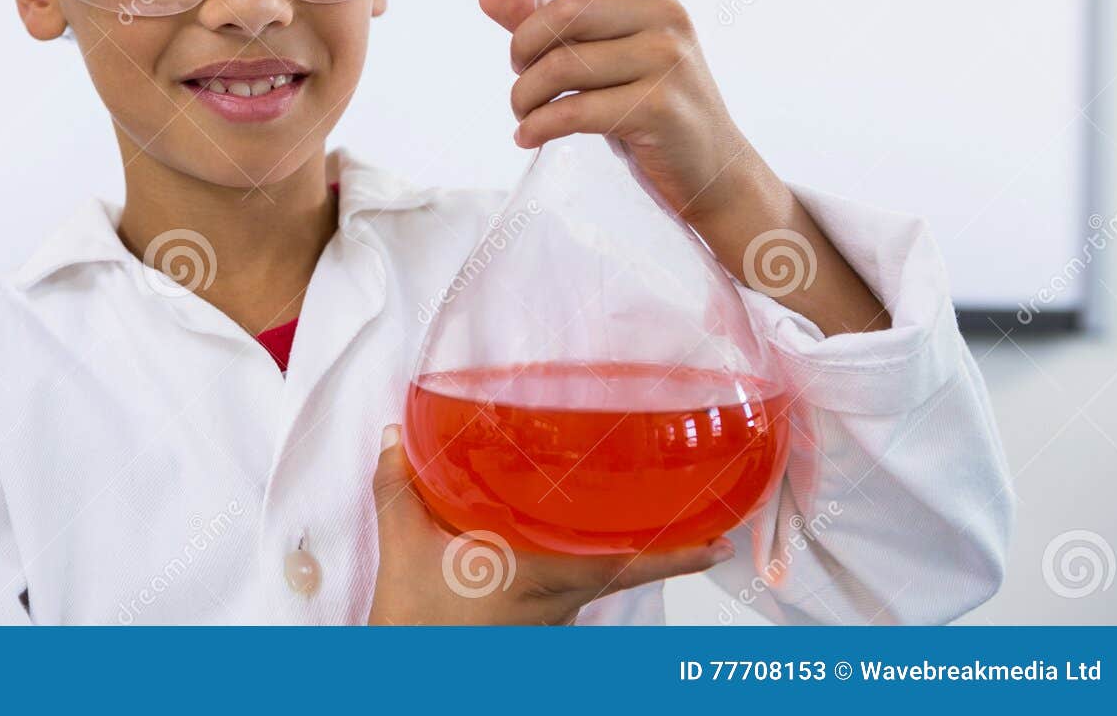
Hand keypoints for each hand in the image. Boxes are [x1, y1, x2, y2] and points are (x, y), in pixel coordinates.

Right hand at [367, 425, 732, 624]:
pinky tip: (556, 547)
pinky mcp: (531, 632)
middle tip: (693, 518)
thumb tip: (397, 432)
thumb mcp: (404, 549)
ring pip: (593, 581)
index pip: (628, 563)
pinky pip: (567, 592)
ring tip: (623, 514)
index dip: (678, 553)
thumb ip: (401, 486)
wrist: (404, 683)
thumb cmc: (418, 626)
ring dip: (609, 553)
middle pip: (620, 569)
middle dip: (655, 543)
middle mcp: (559, 603)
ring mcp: (549, 623)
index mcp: (544, 576)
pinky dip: (574, 568)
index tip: (720, 538)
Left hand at [480, 0, 890, 336]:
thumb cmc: (650, 104)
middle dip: (522, 45)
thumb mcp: (607, 55)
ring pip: (562, 64)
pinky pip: (573, 110)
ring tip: (523, 112)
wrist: (712, 170)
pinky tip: (530, 135)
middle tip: (518, 72)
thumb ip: (548, 21)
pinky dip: (538, 126)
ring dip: (523, 95)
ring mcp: (667, 63)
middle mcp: (666, 19)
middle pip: (566, 10)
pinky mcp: (656, 109)